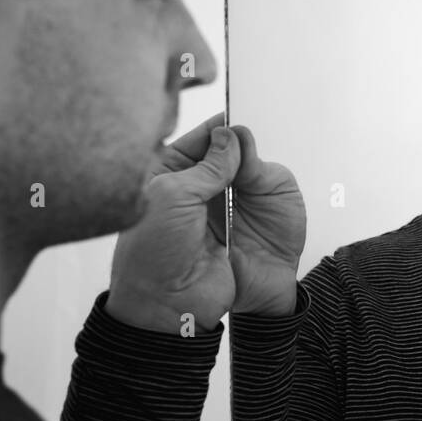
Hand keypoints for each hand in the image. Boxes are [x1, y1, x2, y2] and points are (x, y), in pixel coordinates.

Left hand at [105, 113, 305, 333]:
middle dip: (236, 145)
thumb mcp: (175, 196)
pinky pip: (252, 200)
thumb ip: (208, 165)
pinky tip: (266, 178)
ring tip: (258, 156)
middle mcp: (187, 189)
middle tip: (252, 133)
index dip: (216, 129)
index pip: (195, 141)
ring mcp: (211, 209)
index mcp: (162, 176)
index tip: (239, 115)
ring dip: (249, 167)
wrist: (169, 305)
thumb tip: (230, 137)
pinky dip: (260, 189)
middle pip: (219, 155)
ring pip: (238, 175)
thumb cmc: (154, 252)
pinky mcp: (234, 227)